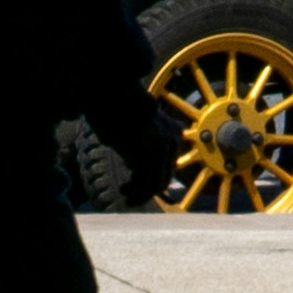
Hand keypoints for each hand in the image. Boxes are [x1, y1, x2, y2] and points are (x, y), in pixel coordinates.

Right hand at [114, 91, 187, 206]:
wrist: (117, 98)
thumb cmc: (125, 111)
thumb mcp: (142, 130)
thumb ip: (147, 147)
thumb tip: (140, 171)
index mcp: (175, 133)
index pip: (170, 165)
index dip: (155, 179)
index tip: (140, 184)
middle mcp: (173, 142)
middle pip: (164, 177)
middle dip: (148, 190)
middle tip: (129, 193)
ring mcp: (162, 149)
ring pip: (155, 183)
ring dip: (140, 194)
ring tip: (126, 195)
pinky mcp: (149, 155)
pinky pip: (145, 182)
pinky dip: (135, 191)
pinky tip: (124, 189)